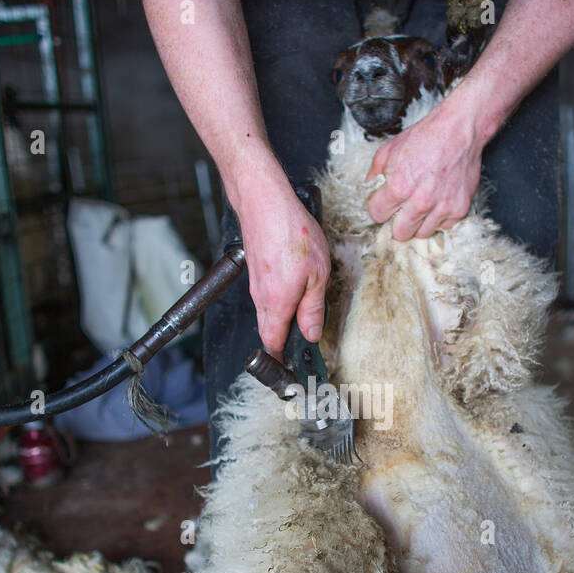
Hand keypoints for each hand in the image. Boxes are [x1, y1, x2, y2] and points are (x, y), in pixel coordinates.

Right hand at [232, 175, 329, 358]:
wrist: (263, 202)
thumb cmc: (291, 231)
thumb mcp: (317, 274)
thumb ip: (313, 308)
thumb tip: (312, 333)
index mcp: (277, 304)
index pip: (274, 344)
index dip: (281, 361)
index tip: (291, 370)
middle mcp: (261, 298)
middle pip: (269, 332)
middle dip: (282, 345)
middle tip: (299, 351)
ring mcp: (256, 285)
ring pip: (268, 314)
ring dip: (282, 322)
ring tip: (302, 320)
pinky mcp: (256, 272)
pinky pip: (266, 298)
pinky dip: (278, 304)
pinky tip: (293, 292)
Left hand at [365, 100, 484, 240]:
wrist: (459, 130)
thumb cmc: (426, 137)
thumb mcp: (389, 150)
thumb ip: (374, 173)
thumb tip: (368, 189)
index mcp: (399, 187)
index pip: (377, 215)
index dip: (379, 208)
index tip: (384, 203)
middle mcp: (421, 202)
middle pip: (399, 233)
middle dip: (397, 222)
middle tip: (401, 210)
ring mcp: (442, 208)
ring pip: (422, 234)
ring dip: (419, 222)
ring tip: (421, 205)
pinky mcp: (459, 209)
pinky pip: (443, 227)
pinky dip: (439, 218)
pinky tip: (437, 202)